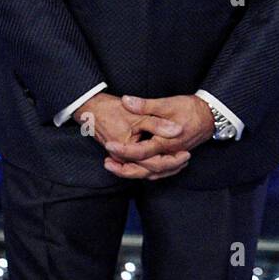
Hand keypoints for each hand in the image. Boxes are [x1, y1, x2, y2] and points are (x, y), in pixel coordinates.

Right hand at [74, 92, 191, 179]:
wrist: (91, 109)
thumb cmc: (112, 110)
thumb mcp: (138, 115)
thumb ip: (158, 124)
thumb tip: (178, 130)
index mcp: (128, 151)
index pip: (154, 163)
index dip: (172, 160)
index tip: (186, 153)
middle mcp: (124, 159)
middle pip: (151, 171)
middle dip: (170, 167)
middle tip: (186, 157)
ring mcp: (122, 159)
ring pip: (146, 171)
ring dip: (163, 168)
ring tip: (180, 161)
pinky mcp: (122, 155)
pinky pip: (140, 165)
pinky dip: (154, 164)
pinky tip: (165, 157)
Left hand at [100, 95, 215, 179]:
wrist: (211, 116)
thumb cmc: (191, 109)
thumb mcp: (167, 104)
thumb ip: (145, 105)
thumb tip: (126, 101)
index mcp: (165, 142)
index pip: (140, 152)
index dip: (122, 150)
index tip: (109, 145)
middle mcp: (169, 154)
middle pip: (144, 170)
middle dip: (123, 169)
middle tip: (107, 163)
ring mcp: (173, 158)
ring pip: (152, 173)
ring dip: (133, 172)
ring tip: (116, 166)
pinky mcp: (175, 157)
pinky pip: (160, 172)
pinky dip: (146, 172)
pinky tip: (137, 167)